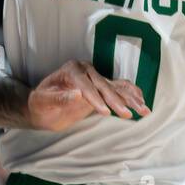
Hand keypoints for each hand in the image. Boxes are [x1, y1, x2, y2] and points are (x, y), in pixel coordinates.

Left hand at [26, 59, 149, 131]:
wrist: (43, 106)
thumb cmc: (40, 103)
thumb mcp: (43, 101)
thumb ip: (59, 97)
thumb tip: (77, 94)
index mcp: (71, 70)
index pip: (86, 85)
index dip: (95, 99)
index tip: (104, 112)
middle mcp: (86, 70)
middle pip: (104, 86)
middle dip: (116, 101)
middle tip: (126, 114)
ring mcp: (96, 78)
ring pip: (117, 87)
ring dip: (131, 99)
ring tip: (143, 110)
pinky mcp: (102, 87)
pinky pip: (120, 89)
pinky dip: (132, 96)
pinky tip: (142, 103)